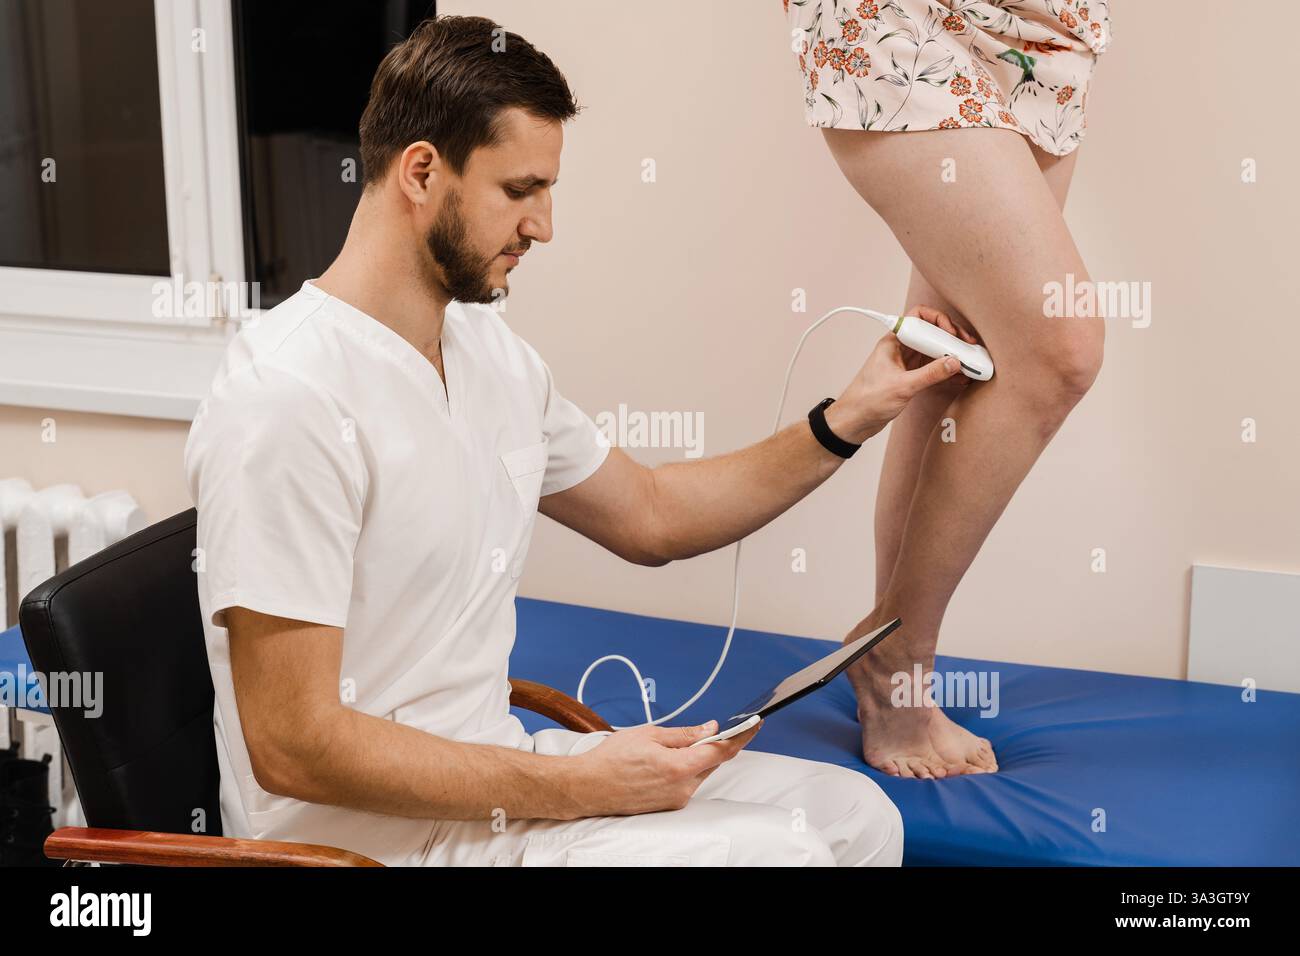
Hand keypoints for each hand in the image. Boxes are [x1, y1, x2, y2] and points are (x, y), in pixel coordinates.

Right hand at [567, 719, 761, 817]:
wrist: (587, 787)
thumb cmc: (612, 759)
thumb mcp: (649, 734)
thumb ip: (684, 734)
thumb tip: (710, 729)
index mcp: (679, 768)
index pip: (722, 751)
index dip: (741, 736)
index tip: (754, 725)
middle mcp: (682, 788)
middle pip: (711, 762)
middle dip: (713, 744)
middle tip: (709, 729)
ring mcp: (675, 800)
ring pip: (698, 773)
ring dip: (695, 757)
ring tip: (670, 746)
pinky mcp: (668, 805)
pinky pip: (686, 782)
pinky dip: (684, 769)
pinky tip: (665, 760)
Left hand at [825, 304, 979, 443]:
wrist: (855, 421)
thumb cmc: (867, 400)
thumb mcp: (902, 386)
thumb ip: (930, 374)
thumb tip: (954, 362)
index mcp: (893, 341)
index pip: (919, 317)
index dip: (939, 321)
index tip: (952, 334)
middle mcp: (901, 348)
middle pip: (931, 333)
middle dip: (951, 339)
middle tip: (969, 347)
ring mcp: (906, 362)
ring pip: (934, 350)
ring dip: (951, 355)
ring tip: (969, 363)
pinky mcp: (910, 376)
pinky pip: (933, 367)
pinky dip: (946, 370)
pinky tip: (959, 375)